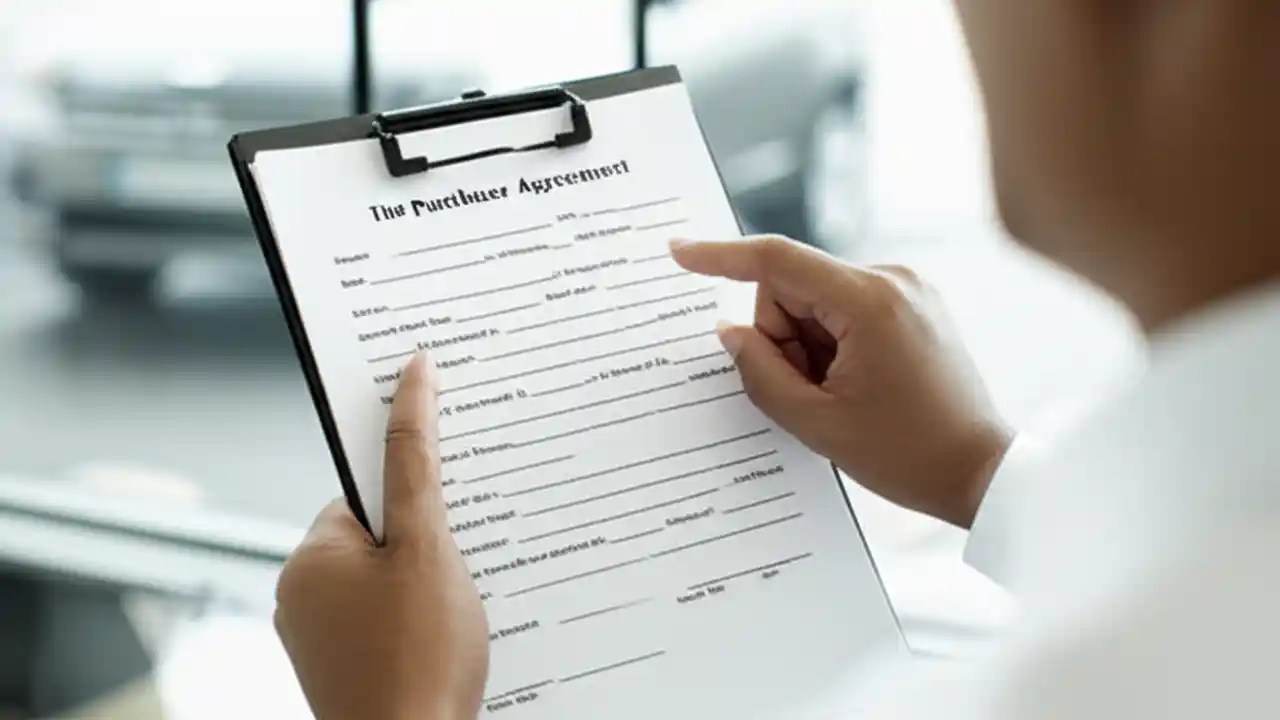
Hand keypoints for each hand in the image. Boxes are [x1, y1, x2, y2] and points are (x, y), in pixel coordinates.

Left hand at [275, 352, 488, 719]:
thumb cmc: (421, 658)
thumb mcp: (429, 547)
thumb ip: (418, 461)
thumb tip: (411, 377)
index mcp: (310, 558)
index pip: (365, 491)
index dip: (413, 489)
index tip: (455, 490)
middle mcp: (300, 596)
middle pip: (376, 535)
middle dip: (425, 542)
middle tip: (467, 562)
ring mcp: (318, 640)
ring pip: (382, 580)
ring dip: (424, 582)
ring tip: (460, 608)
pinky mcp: (340, 670)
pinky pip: (380, 620)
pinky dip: (414, 619)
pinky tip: (447, 636)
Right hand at [671, 236, 1011, 527]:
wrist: (982, 472)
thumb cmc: (908, 454)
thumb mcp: (817, 422)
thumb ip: (761, 372)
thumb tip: (731, 332)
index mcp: (869, 301)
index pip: (777, 260)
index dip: (721, 257)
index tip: (679, 252)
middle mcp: (891, 279)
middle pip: (793, 287)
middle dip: (783, 337)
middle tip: (811, 392)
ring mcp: (906, 288)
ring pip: (815, 300)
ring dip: (808, 345)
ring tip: (842, 394)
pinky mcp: (912, 303)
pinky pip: (844, 309)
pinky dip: (831, 342)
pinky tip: (855, 384)